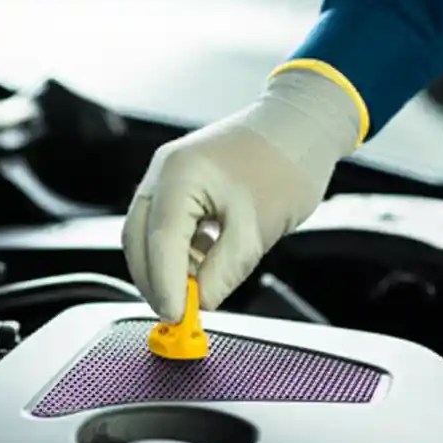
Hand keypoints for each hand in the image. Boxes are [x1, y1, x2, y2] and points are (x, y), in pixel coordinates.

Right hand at [122, 68, 362, 321]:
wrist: (303, 125)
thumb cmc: (286, 163)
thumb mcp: (257, 230)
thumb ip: (223, 271)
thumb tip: (200, 302)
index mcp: (179, 175)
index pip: (160, 243)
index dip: (165, 286)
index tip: (178, 318)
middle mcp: (164, 172)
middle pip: (139, 240)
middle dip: (155, 281)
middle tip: (178, 315)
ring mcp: (170, 175)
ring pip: (148, 235)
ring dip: (166, 269)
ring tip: (194, 295)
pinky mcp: (183, 183)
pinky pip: (166, 225)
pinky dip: (178, 253)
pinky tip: (201, 268)